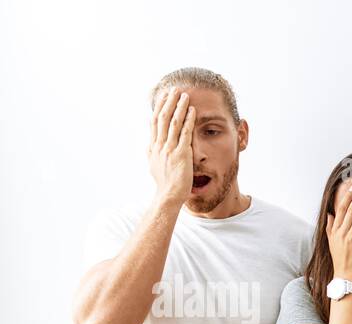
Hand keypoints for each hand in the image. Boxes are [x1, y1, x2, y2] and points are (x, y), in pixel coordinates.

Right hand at [147, 90, 195, 205]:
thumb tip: (150, 147)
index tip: (164, 97)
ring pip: (174, 122)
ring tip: (185, 95)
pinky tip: (192, 111)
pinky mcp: (181, 154)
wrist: (168, 196)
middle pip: (163, 118)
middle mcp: (160, 145)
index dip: (160, 108)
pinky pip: (185, 133)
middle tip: (174, 89)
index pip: (155, 122)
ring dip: (179, 107)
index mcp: (153, 147)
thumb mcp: (155, 167)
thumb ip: (153, 155)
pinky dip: (188, 121)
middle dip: (169, 102)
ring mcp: (170, 149)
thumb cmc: (165, 185)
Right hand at [326, 181, 351, 283]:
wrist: (345, 275)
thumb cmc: (340, 260)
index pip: (341, 209)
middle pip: (350, 209)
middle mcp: (341, 231)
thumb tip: (329, 214)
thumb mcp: (331, 242)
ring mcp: (350, 236)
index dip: (347, 196)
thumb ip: (330, 227)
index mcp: (335, 230)